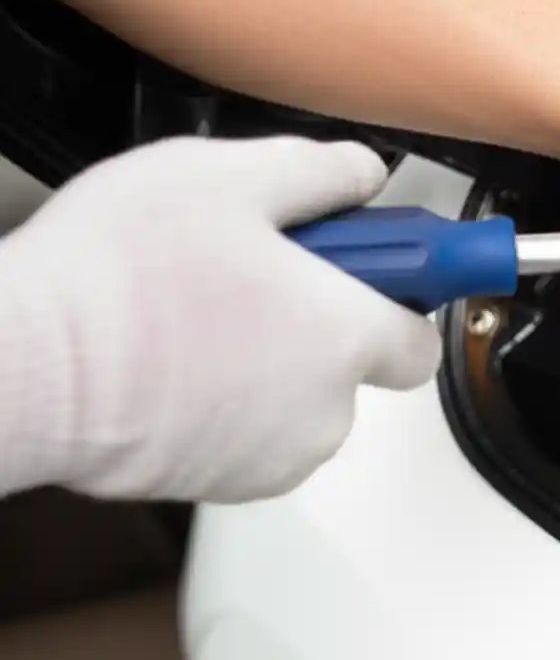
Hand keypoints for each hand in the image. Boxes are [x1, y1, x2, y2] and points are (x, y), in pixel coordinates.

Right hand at [0, 137, 438, 501]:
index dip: (401, 302)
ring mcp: (272, 458)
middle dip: (318, 325)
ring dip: (267, 365)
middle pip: (353, 368)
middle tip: (254, 278)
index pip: (420, 340)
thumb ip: (319, 173)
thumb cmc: (116, 278)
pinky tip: (170, 362)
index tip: (381, 277)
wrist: (23, 369)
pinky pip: (249, 437)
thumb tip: (365, 175)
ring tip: (196, 317)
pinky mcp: (218, 486)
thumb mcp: (227, 177)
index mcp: (344, 337)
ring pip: (297, 404)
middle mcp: (324, 412)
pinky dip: (225, 406)